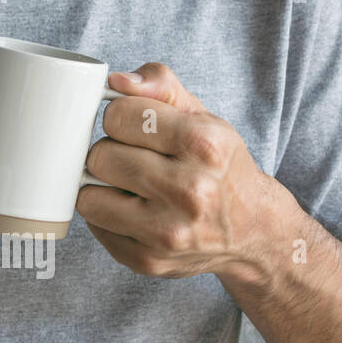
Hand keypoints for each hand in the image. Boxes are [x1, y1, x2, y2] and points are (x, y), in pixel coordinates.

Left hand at [77, 63, 280, 278]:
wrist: (253, 231)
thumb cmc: (219, 167)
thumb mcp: (202, 117)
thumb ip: (160, 86)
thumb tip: (115, 82)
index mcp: (204, 144)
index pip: (119, 115)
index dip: (120, 118)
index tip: (134, 127)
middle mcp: (189, 190)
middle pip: (100, 155)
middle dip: (111, 152)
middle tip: (133, 159)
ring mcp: (167, 232)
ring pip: (88, 196)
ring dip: (102, 186)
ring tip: (130, 186)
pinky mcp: (148, 260)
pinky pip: (96, 227)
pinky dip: (108, 216)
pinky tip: (135, 212)